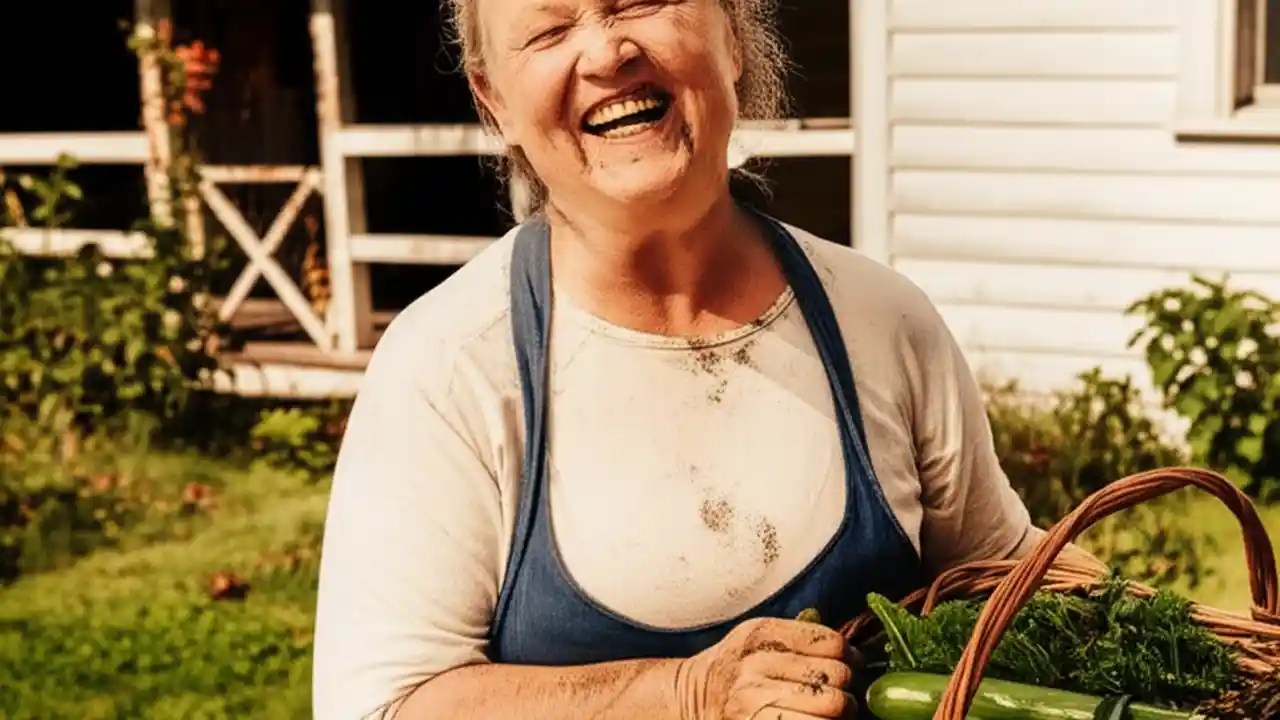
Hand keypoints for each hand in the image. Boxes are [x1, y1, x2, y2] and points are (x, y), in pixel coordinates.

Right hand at [675, 616, 860, 719]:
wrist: (690, 698)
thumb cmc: (733, 668)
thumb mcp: (756, 638)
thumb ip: (797, 636)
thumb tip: (853, 653)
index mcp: (760, 634)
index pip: (829, 642)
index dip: (849, 655)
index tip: (850, 663)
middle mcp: (755, 665)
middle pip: (835, 675)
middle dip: (847, 687)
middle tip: (843, 692)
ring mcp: (753, 701)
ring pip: (830, 707)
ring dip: (842, 712)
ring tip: (835, 712)